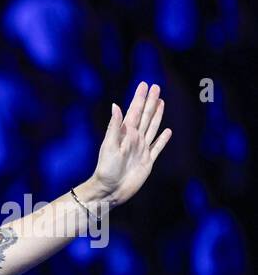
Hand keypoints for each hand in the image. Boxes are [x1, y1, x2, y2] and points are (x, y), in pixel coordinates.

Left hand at [90, 81, 171, 206]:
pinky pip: (157, 147)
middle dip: (150, 102)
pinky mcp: (147, 161)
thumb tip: (116, 105)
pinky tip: (168, 132)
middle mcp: (134, 139)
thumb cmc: (106, 169)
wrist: (110, 191)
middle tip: (156, 87)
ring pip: (152, 128)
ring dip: (157, 115)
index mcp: (125, 134)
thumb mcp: (109, 146)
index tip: (144, 84)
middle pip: (145, 116)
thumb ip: (114, 126)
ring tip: (161, 103)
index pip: (134, 112)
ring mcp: (141, 150)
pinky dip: (162, 139)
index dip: (139, 98)